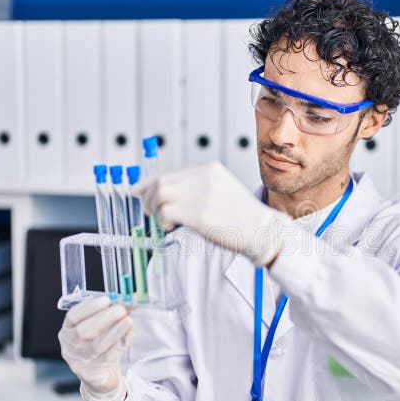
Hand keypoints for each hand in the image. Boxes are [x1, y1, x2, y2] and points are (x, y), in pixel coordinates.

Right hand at [58, 296, 132, 400]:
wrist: (99, 374)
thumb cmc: (98, 344)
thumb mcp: (100, 327)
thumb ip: (110, 313)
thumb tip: (129, 300)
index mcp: (67, 330)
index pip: (73, 316)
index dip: (89, 307)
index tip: (107, 299)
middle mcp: (70, 345)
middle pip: (83, 331)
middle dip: (104, 318)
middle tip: (121, 310)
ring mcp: (79, 361)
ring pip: (97, 346)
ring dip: (115, 331)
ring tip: (129, 320)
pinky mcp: (91, 374)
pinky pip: (109, 358)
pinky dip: (121, 345)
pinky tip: (130, 335)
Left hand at [132, 162, 290, 266]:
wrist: (262, 230)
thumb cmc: (241, 216)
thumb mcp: (221, 190)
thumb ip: (196, 188)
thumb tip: (165, 193)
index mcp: (210, 169)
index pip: (170, 172)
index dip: (149, 182)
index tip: (138, 190)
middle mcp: (204, 178)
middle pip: (161, 182)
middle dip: (147, 197)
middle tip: (147, 210)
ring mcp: (202, 195)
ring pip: (160, 195)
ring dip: (153, 209)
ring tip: (161, 220)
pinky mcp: (199, 214)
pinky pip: (166, 212)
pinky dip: (162, 220)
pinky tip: (170, 226)